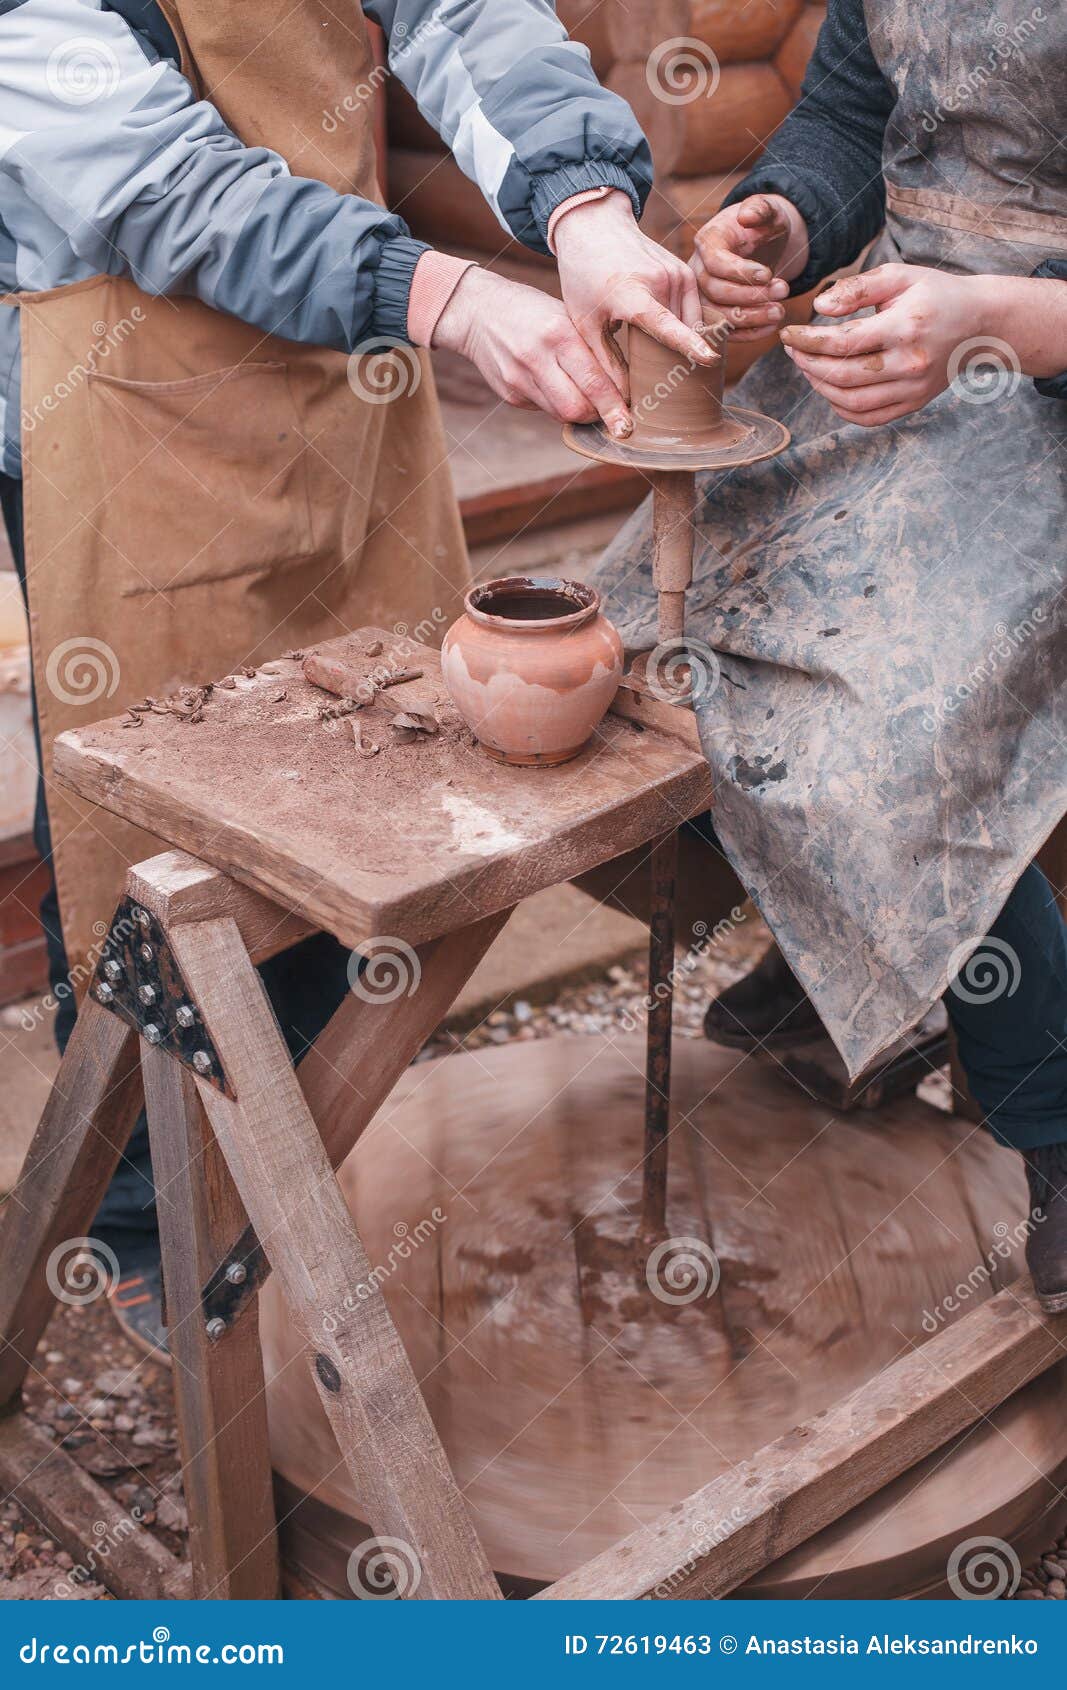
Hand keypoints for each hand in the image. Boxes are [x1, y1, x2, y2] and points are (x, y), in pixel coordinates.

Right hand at [432, 265, 629, 434]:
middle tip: (612, 413)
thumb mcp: (566, 317)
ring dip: (580, 414)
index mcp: (558, 334)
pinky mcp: (509, 393)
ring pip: (560, 414)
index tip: (629, 419)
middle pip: (577, 408)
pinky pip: (543, 409)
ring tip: (589, 402)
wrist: (479, 311)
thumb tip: (622, 386)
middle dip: (599, 416)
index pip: (594, 382)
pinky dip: (557, 405)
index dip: (615, 406)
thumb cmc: (533, 312)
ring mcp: (519, 379)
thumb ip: (590, 349)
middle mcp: (536, 358)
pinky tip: (558, 389)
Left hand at [552, 189, 716, 406]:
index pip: (666, 324)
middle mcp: (661, 281)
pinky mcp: (687, 272)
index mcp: (632, 294)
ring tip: (653, 345)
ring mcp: (677, 273)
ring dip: (680, 341)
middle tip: (650, 371)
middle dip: (672, 359)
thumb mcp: (585, 325)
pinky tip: (664, 328)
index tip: (709, 359)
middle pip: (680, 335)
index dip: (688, 344)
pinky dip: (684, 324)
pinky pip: (694, 310)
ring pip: (691, 324)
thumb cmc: (584, 278)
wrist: (596, 228)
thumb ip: (605, 364)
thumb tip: (623, 401)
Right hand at [691, 194, 805, 339]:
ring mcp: (705, 295)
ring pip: (719, 315)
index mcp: (708, 241)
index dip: (740, 272)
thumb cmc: (764, 224)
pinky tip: (771, 327)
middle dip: (750, 295)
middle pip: (715, 291)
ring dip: (751, 317)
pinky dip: (749, 333)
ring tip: (779, 311)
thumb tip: (747, 216)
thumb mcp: (768, 210)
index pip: (715, 262)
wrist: (764, 242)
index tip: (768, 274)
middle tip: (782, 291)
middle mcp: (699, 271)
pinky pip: (727, 331)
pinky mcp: (717, 313)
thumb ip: (760, 208)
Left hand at [779, 264, 992, 426]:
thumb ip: (857, 289)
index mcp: (904, 327)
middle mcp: (909, 363)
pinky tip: (829, 389)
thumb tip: (819, 307)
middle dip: (807, 363)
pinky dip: (841, 408)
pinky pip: (868, 417)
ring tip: (808, 366)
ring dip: (820, 386)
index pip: (843, 343)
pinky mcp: (914, 404)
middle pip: (842, 376)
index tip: (788, 334)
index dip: (807, 341)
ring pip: (851, 401)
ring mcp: (912, 389)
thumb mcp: (900, 277)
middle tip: (792, 349)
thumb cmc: (934, 294)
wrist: (978, 323)